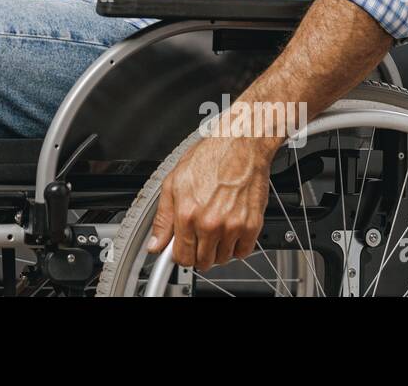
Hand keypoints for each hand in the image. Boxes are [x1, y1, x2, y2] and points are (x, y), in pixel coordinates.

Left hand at [146, 127, 274, 272]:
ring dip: (217, 250)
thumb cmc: (209, 158)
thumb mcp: (173, 182)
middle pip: (202, 262)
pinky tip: (231, 230)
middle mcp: (210, 223)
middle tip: (199, 235)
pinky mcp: (252, 225)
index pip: (181, 256)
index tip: (181, 248)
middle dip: (198, 253)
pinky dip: (237, 246)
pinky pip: (243, 252)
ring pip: (222, 259)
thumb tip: (155, 244)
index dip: (179, 254)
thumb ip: (163, 218)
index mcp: (187, 214)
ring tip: (216, 228)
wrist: (240, 145)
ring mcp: (232, 226)